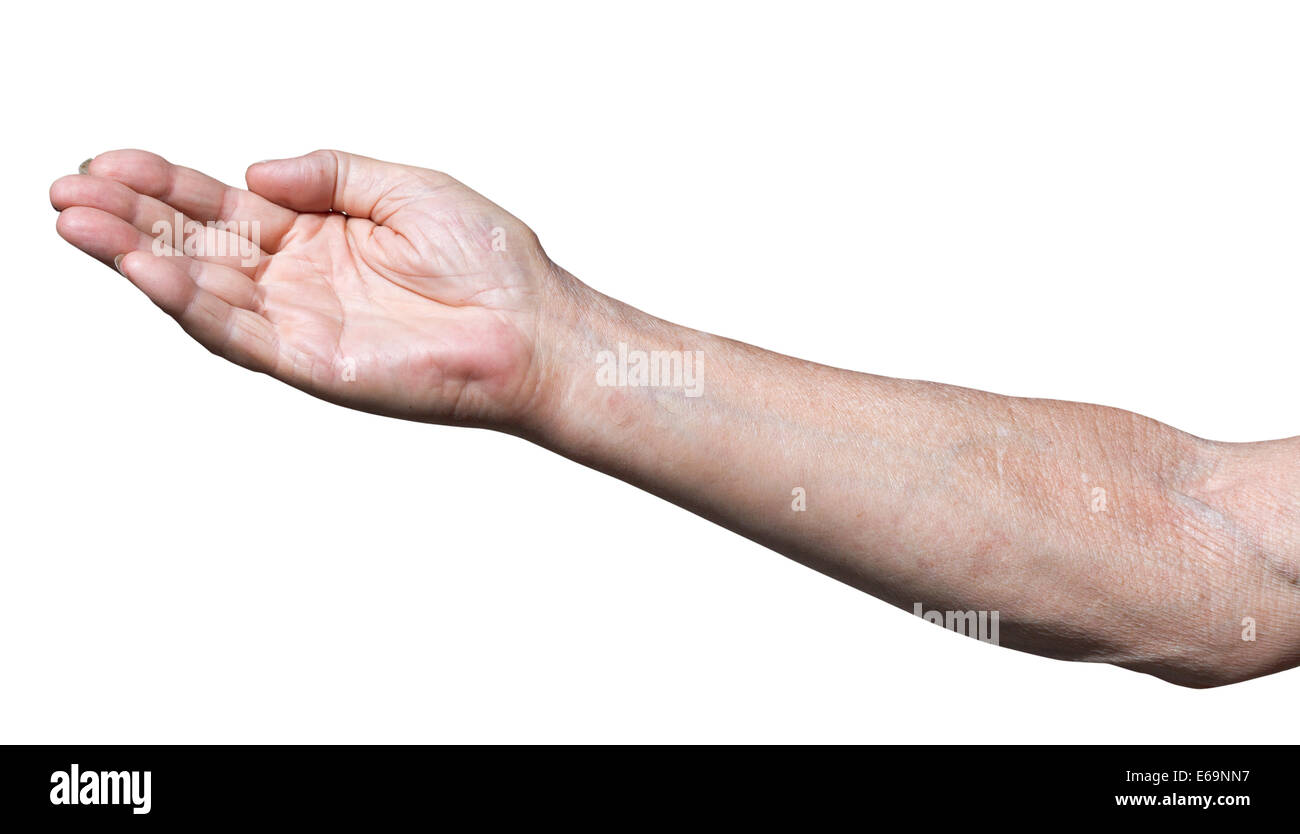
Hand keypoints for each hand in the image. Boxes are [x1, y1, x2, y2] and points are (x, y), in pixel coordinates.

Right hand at [52, 149, 561, 426]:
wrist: (534, 326)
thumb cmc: (489, 259)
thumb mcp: (403, 184)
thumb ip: (326, 172)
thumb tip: (251, 170)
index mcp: (316, 235)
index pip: (221, 208)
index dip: (163, 185)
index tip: (108, 162)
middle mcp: (299, 281)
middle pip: (195, 246)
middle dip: (129, 219)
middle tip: (68, 192)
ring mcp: (302, 324)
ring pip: (201, 290)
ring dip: (137, 258)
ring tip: (78, 224)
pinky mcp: (313, 364)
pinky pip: (240, 334)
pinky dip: (190, 304)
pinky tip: (145, 271)